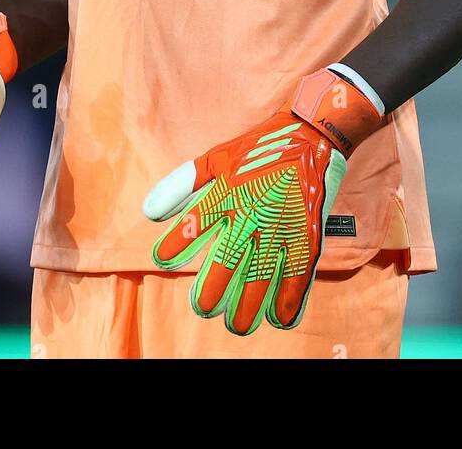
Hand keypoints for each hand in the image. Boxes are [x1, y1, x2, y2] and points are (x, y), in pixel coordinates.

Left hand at [143, 69, 382, 334]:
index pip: (194, 223)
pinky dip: (288, 299)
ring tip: (235, 325)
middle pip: (228, 260)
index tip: (161, 261)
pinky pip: (297, 273)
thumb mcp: (217, 158)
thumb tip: (148, 212)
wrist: (312, 135)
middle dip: (213, 290)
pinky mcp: (307, 232)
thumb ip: (182, 184)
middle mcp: (253, 210)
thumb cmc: (258, 149)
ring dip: (248, 305)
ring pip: (261, 275)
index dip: (175, 245)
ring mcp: (281, 224)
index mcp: (228, 190)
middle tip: (203, 308)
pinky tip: (279, 318)